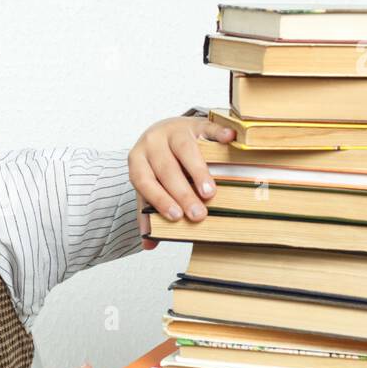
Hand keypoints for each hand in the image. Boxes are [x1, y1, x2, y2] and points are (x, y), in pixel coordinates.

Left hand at [130, 115, 234, 249]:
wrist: (164, 130)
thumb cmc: (157, 164)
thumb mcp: (149, 185)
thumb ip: (148, 211)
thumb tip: (148, 244)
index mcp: (137, 159)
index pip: (144, 180)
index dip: (159, 199)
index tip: (176, 217)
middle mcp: (152, 142)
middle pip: (167, 169)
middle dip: (182, 194)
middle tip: (198, 215)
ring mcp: (175, 129)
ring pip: (185, 149)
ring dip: (198, 172)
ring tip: (210, 193)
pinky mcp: (196, 123)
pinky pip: (207, 126)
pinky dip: (218, 133)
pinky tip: (228, 140)